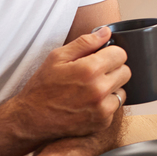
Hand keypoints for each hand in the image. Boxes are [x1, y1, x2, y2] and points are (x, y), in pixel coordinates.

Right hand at [9, 28, 129, 141]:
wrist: (31, 119)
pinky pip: (115, 108)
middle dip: (113, 69)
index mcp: (90, 69)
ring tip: (91, 89)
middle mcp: (99, 89)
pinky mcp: (102, 123)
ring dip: (111, 88)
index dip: (111, 53)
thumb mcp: (57, 57)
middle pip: (126, 72)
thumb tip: (106, 32)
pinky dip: (106, 105)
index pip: (120, 54)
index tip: (101, 57)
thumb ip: (85, 42)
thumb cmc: (42, 87)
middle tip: (95, 73)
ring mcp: (102, 108)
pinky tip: (89, 103)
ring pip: (122, 91)